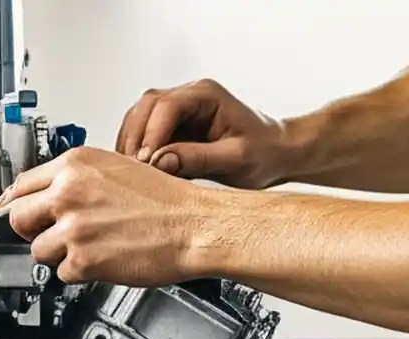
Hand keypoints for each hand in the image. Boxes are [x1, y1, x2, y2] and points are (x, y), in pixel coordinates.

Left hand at [0, 147, 216, 285]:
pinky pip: (62, 273)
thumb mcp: (116, 169)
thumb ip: (76, 179)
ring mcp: (73, 227)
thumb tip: (48, 195)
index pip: (21, 185)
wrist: (194, 225)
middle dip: (32, 230)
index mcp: (75, 165)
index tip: (9, 213)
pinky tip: (104, 259)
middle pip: (17, 217)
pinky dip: (80, 272)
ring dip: (59, 254)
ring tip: (90, 247)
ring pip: (38, 250)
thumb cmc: (166, 201)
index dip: (15, 203)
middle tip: (52, 235)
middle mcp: (68, 192)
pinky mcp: (82, 260)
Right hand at [117, 78, 288, 188]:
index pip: (167, 106)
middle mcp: (189, 95)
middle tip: (131, 170)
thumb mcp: (237, 159)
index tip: (144, 162)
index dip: (151, 133)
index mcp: (207, 95)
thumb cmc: (265, 153)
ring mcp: (178, 110)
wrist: (278, 153)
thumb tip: (159, 162)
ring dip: (131, 143)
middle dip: (135, 137)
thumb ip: (199, 158)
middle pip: (147, 106)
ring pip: (140, 117)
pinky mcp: (172, 127)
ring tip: (130, 173)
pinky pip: (144, 133)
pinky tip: (137, 171)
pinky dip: (136, 150)